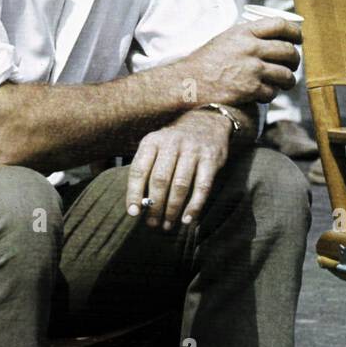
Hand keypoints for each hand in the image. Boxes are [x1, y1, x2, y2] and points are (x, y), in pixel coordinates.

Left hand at [126, 110, 230, 229]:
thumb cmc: (175, 143)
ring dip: (173, 209)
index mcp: (152, 141)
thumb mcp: (156, 147)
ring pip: (180, 185)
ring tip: (168, 224)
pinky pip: (202, 186)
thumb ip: (147, 170)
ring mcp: (193, 150)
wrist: (206, 122)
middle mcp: (172, 144)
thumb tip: (139, 205)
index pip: (139, 170)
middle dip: (155, 206)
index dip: (134, 193)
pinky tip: (187, 219)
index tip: (133, 213)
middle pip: (160, 180)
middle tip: (152, 224)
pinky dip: (194, 205)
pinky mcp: (211, 159)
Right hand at [178, 19, 299, 106]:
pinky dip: (270, 95)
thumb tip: (274, 38)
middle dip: (295, 60)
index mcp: (244, 32)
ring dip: (287, 81)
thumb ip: (248, 37)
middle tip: (293, 65)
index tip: (299, 39)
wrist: (188, 83)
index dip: (295, 32)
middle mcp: (251, 48)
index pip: (279, 25)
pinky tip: (262, 94)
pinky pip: (273, 92)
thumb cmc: (206, 62)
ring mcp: (252, 69)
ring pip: (286, 75)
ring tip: (282, 83)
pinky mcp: (251, 89)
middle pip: (288, 51)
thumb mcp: (226, 39)